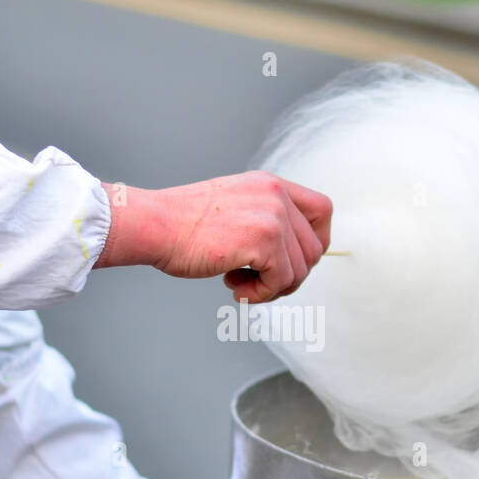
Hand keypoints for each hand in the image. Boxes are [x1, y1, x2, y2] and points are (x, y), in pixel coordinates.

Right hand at [95, 172, 332, 302]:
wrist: (156, 225)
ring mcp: (273, 216)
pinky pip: (281, 281)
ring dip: (272, 287)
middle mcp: (276, 195)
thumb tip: (292, 257)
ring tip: (240, 283)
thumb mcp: (234, 208)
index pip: (322, 210)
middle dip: (290, 275)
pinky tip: (235, 287)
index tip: (293, 261)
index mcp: (270, 185)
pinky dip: (261, 294)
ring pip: (300, 270)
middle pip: (314, 249)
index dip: (316, 242)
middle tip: (258, 281)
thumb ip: (264, 220)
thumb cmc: (183, 225)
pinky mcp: (264, 240)